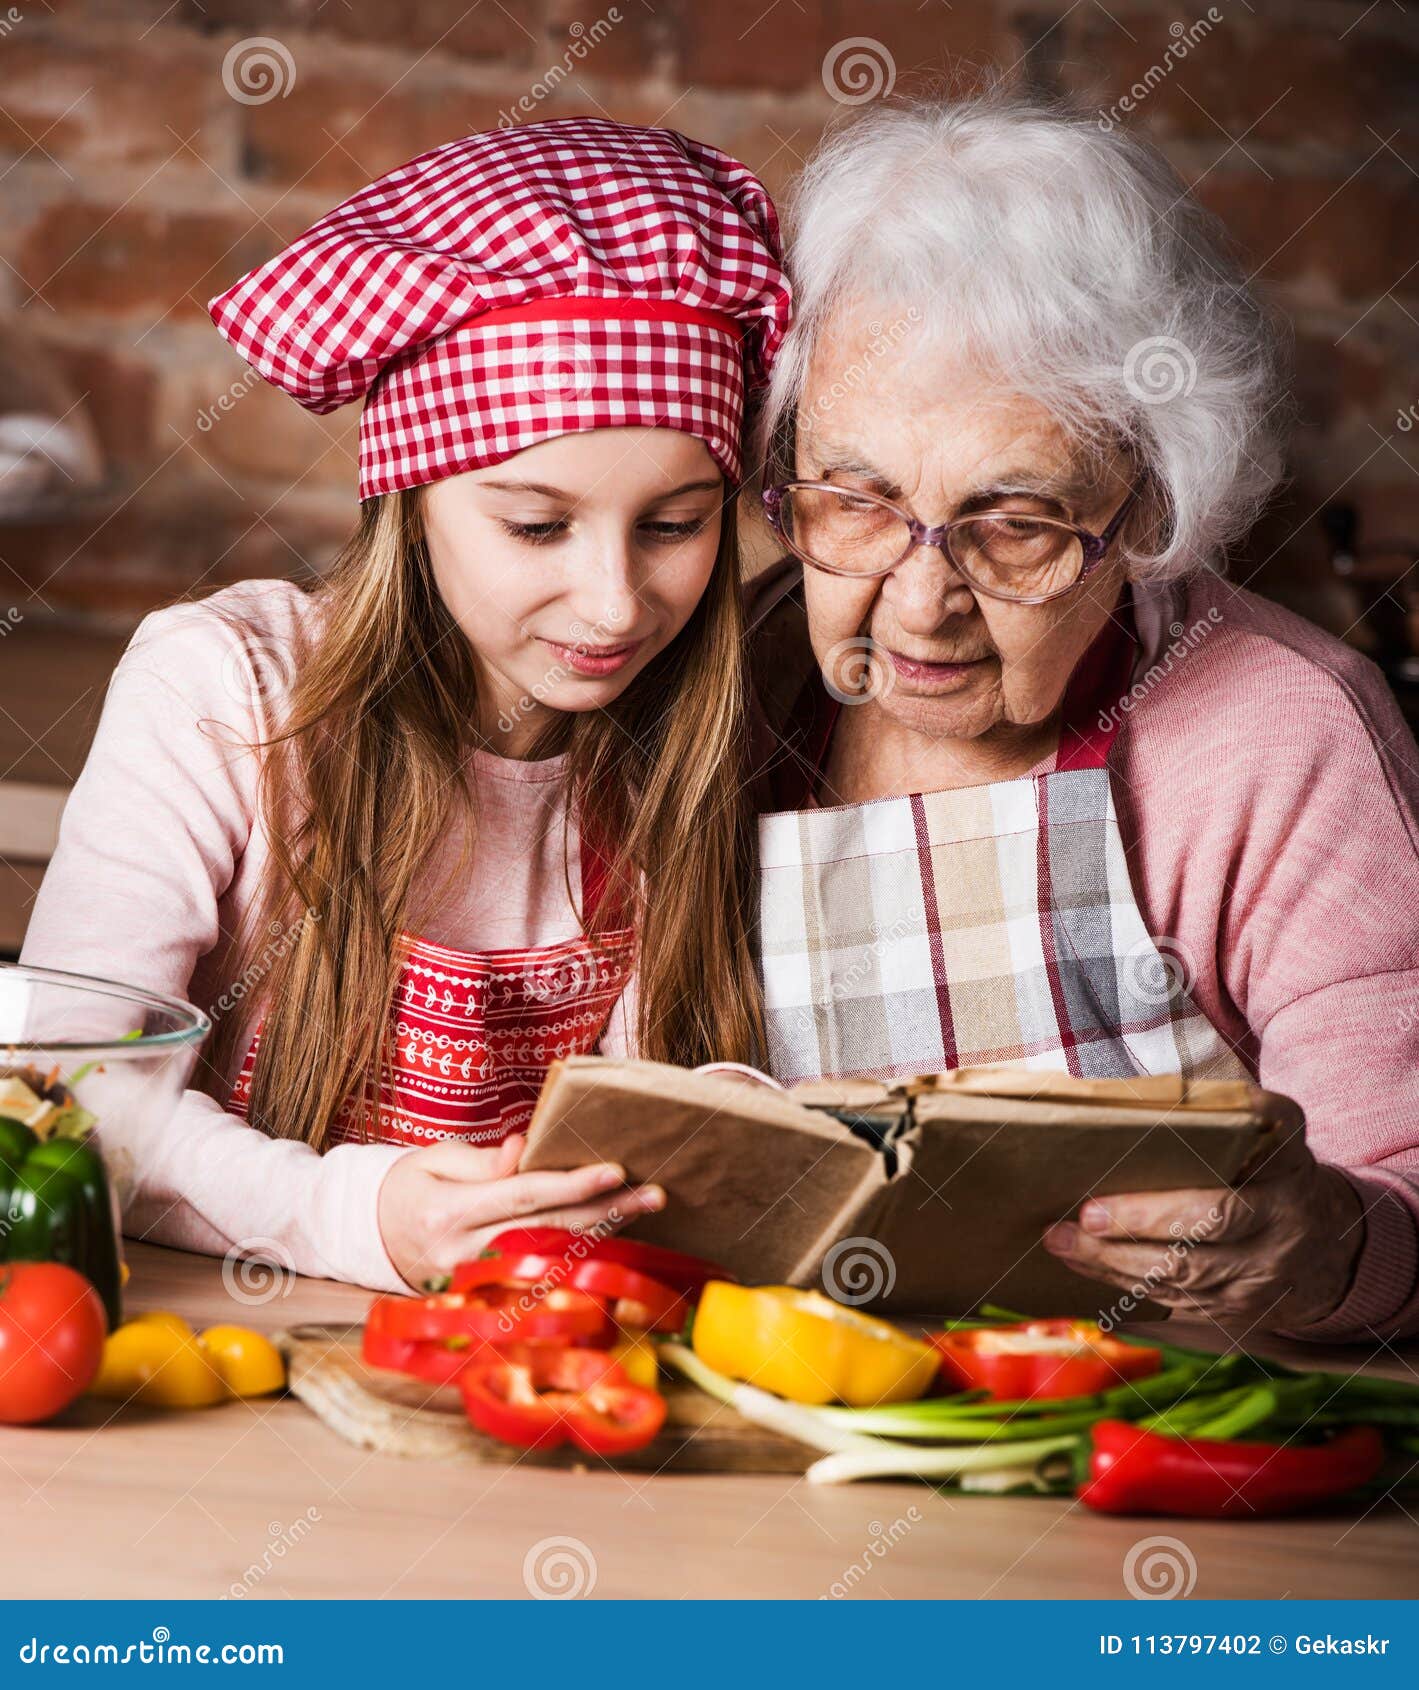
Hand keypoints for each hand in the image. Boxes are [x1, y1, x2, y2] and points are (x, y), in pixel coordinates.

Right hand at [375, 1133, 664, 1290]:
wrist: (369, 1240)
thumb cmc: (404, 1190)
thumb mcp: (431, 1161)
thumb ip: (482, 1162)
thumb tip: (524, 1148)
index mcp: (450, 1214)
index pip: (525, 1196)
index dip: (573, 1184)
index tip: (615, 1169)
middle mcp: (468, 1253)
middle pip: (551, 1228)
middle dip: (607, 1209)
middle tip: (654, 1192)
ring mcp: (479, 1280)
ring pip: (554, 1251)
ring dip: (604, 1228)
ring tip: (645, 1206)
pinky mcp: (488, 1291)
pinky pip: (543, 1266)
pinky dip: (581, 1248)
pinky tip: (615, 1230)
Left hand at [1042, 1129, 1364, 1330]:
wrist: (1327, 1239)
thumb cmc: (1282, 1168)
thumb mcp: (1281, 1129)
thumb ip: (1246, 1108)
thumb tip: (1179, 1091)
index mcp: (1281, 1198)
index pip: (1214, 1215)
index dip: (1150, 1217)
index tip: (1094, 1209)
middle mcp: (1270, 1252)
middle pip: (1187, 1262)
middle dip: (1118, 1249)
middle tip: (1064, 1231)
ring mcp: (1251, 1290)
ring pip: (1173, 1289)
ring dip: (1109, 1268)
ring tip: (1059, 1244)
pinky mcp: (1232, 1312)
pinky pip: (1171, 1303)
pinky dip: (1124, 1284)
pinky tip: (1087, 1264)